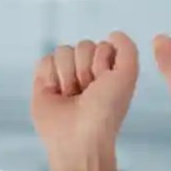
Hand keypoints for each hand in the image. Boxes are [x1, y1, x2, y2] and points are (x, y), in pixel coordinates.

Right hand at [31, 32, 137, 170]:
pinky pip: (44, 60)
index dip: (102, 63)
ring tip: (71, 96)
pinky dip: (50, 77)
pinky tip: (56, 93)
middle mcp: (86, 69)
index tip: (104, 84)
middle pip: (81, 46)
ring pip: (62, 51)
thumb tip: (113, 33)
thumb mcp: (126, 78)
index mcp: (107, 69)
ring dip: (67, 75)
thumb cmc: (105, 113)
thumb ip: (127, 50)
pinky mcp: (43, 80)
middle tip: (86, 92)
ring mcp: (64, 74)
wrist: (77, 137)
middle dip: (84, 69)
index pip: (102, 45)